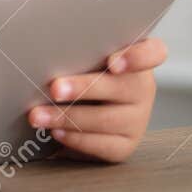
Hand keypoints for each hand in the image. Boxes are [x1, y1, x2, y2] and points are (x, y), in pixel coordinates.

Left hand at [27, 37, 166, 162]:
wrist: (84, 105)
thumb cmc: (81, 70)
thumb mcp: (84, 55)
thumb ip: (78, 49)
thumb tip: (43, 46)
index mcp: (136, 59)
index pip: (152, 52)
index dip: (136, 57)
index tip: (113, 62)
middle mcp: (142, 88)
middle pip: (120, 87)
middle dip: (83, 88)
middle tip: (55, 89)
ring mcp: (137, 118)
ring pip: (107, 119)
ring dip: (68, 117)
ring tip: (39, 115)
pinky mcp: (126, 144)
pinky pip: (103, 144)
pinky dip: (76, 139)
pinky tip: (56, 131)